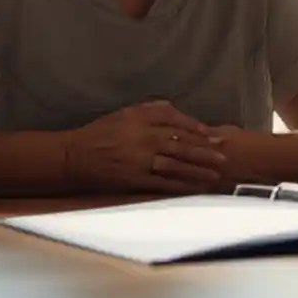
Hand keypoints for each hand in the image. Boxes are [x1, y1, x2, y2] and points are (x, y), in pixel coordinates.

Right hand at [63, 101, 226, 193]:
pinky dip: (181, 186)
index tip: (213, 135)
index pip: (175, 121)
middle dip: (205, 151)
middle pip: (180, 144)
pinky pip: (162, 183)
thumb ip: (152, 110)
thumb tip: (176, 110)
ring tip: (215, 175)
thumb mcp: (125, 113)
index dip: (197, 129)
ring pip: (176, 165)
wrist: (74, 157)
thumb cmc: (102, 133)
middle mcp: (142, 138)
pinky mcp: (134, 179)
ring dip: (198, 170)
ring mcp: (139, 160)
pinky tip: (195, 188)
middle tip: (224, 156)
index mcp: (140, 119)